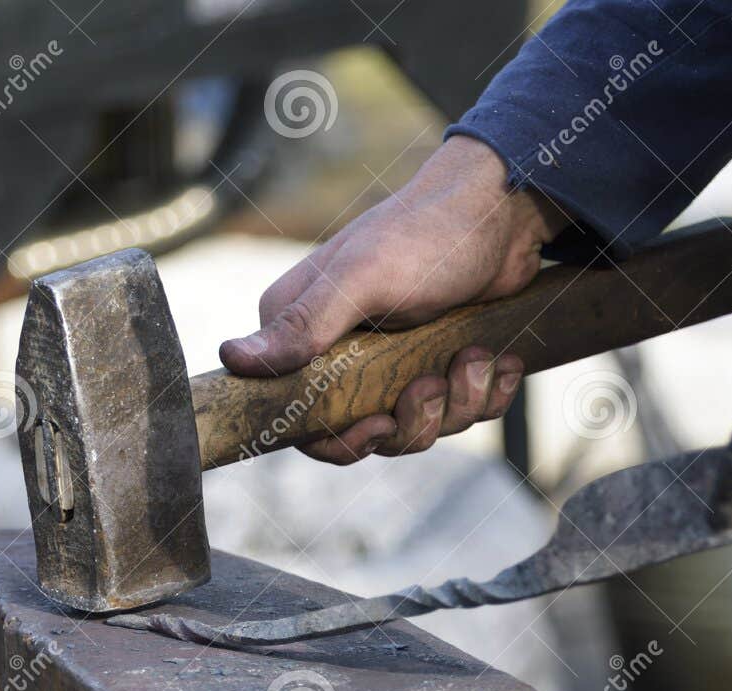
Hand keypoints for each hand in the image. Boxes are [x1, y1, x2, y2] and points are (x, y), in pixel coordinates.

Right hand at [219, 135, 568, 462]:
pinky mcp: (439, 363)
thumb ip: (302, 325)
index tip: (378, 425)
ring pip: (420, 425)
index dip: (341, 439)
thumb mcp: (361, 279)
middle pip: (368, 433)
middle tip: (434, 380)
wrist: (502, 210)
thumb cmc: (426, 234)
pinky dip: (487, 392)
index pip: (302, 420)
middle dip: (413, 419)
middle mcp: (342, 352)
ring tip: (475, 354)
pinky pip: (461, 410)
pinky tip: (499, 360)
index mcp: (303, 331)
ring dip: (458, 400)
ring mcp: (394, 362)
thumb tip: (229, 359)